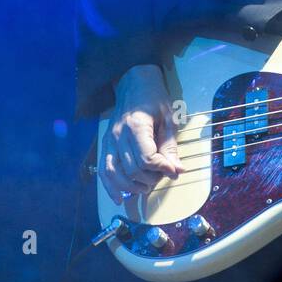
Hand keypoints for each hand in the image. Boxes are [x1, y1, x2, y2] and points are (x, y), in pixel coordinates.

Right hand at [99, 64, 184, 204]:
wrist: (134, 82)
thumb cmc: (154, 98)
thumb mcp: (168, 119)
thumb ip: (170, 146)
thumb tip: (177, 171)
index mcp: (136, 126)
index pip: (146, 158)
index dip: (161, 169)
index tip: (174, 171)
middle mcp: (118, 135)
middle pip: (132, 168)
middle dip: (150, 178)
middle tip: (163, 176)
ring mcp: (109, 140)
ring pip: (115, 173)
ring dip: (131, 186)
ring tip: (147, 188)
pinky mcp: (105, 144)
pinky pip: (104, 170)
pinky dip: (110, 187)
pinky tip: (119, 198)